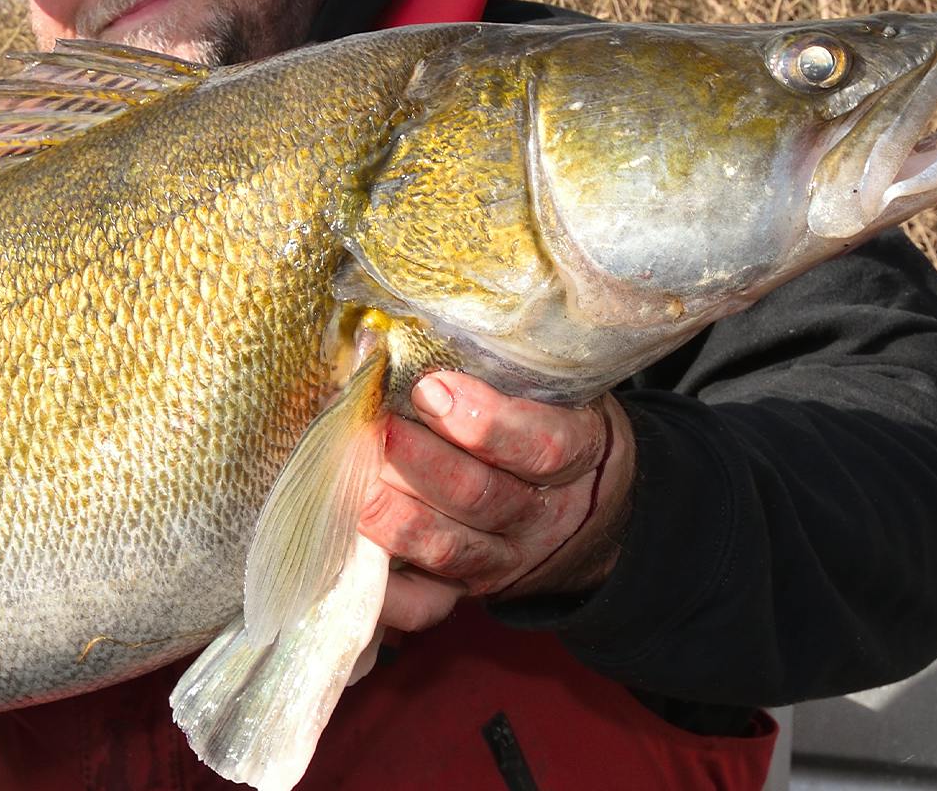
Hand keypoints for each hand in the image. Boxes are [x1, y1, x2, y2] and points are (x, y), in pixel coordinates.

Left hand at [360, 371, 634, 632]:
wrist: (584, 512)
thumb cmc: (545, 420)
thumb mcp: (549, 387)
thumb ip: (496, 367)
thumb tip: (400, 333)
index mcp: (576, 453)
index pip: (541, 446)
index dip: (485, 421)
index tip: (431, 386)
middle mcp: (541, 515)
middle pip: (480, 497)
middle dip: (420, 462)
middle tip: (376, 428)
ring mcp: (501, 560)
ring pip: (448, 548)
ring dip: (394, 515)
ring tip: (354, 479)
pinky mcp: (464, 590)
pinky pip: (425, 604)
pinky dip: (387, 591)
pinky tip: (352, 556)